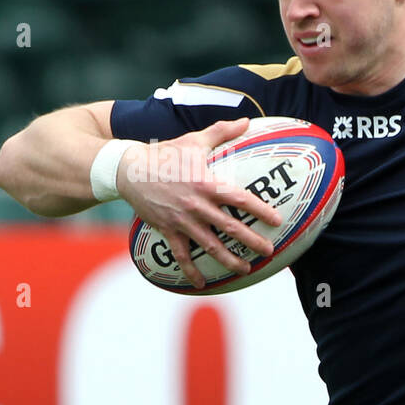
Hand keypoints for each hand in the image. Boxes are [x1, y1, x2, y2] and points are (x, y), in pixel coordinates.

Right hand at [115, 119, 282, 288]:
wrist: (127, 170)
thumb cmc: (165, 154)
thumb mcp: (194, 141)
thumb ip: (222, 131)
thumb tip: (247, 120)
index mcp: (206, 184)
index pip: (240, 199)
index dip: (260, 210)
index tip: (278, 221)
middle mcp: (197, 205)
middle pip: (229, 228)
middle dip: (251, 241)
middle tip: (269, 251)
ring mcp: (182, 220)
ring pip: (209, 245)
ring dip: (228, 260)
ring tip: (246, 269)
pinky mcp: (168, 230)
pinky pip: (181, 255)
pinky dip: (191, 270)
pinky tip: (202, 284)